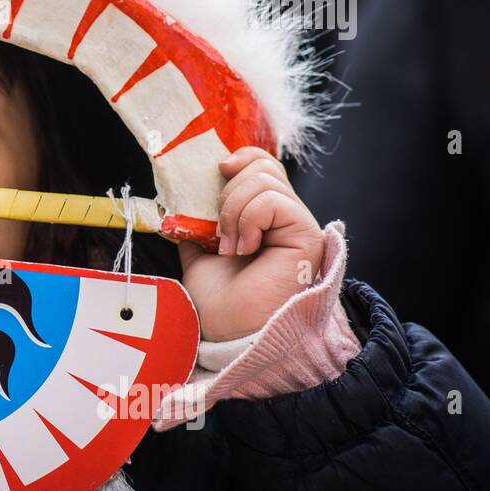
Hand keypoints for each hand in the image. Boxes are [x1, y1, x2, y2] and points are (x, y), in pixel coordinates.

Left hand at [177, 147, 323, 341]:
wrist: (228, 332)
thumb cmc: (218, 302)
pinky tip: (244, 249)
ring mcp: (298, 226)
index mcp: (263, 220)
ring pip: (266, 180)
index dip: (242, 158)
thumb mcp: (198, 255)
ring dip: (234, 211)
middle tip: (219, 233)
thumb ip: (197, 229)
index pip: (264, 166)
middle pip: (264, 167)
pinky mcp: (306, 235)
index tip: (217, 170)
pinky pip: (273, 201)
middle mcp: (285, 219)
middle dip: (229, 193)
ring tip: (230, 247)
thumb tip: (183, 208)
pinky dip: (248, 220)